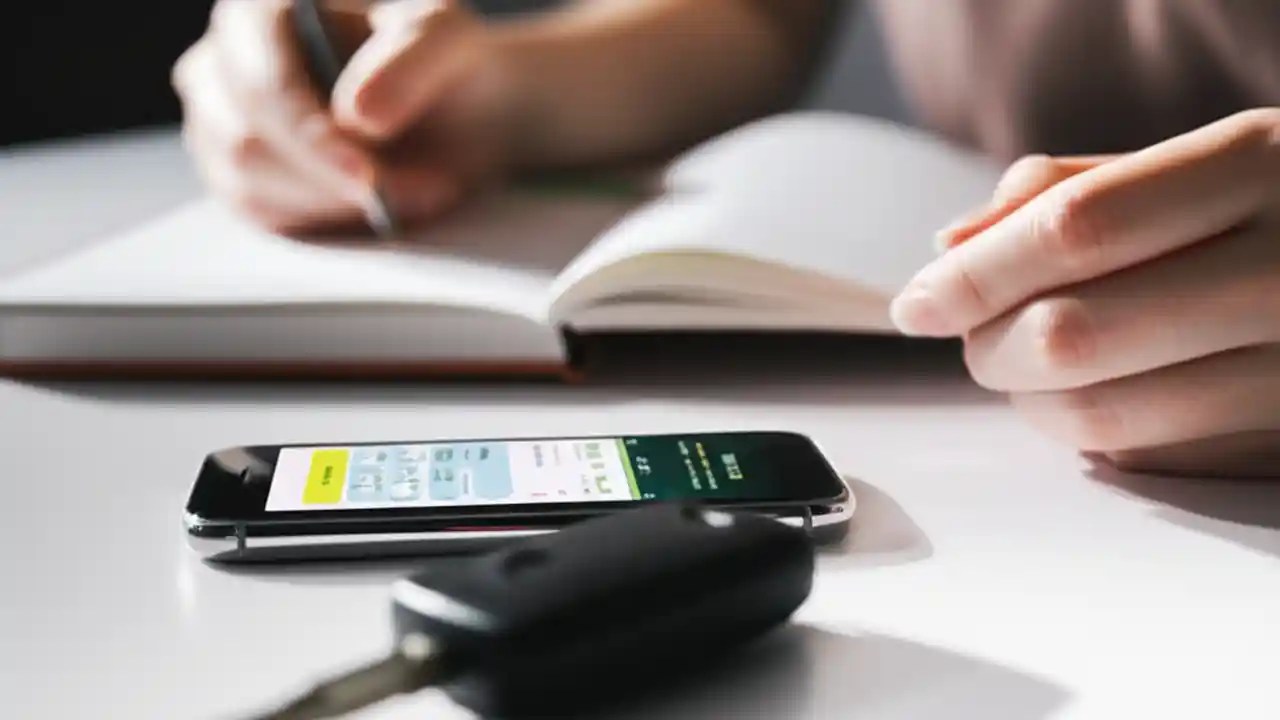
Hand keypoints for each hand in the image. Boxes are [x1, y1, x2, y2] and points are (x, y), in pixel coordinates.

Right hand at [172, 0, 511, 233]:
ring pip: (247, 184)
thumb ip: (412, 62)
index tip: (367, 176)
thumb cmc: (438, 61)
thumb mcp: (449, 42)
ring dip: (332, 204)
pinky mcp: (236, 174)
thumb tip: (357, 114)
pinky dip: (320, 219)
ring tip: (411, 194)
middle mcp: (224, 63)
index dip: (311, 136)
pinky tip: (373, 205)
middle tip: (415, 192)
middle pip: (245, 142)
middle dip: (331, 181)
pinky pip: (258, 212)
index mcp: (260, 12)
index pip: (262, 82)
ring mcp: (220, 122)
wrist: (450, 105)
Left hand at [891, 109, 1279, 477]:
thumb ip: (1074, 191)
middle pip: (1074, 332)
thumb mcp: (1205, 159)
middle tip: (962, 335)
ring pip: (1103, 415)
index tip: (916, 300)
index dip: (975, 274)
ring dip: (1026, 401)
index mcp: (1264, 166)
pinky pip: (1155, 463)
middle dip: (984, 345)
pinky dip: (1091, 438)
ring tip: (1020, 366)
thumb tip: (952, 248)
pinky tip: (1092, 400)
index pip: (1075, 230)